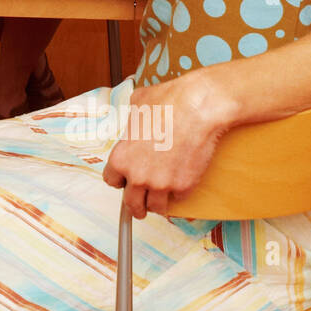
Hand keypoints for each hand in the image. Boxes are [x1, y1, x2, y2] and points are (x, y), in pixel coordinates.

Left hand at [101, 75, 233, 218]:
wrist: (198, 107)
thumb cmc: (167, 102)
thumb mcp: (136, 106)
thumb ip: (132, 122)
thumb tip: (134, 121)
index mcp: (121, 158)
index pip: (112, 181)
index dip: (120, 180)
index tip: (125, 181)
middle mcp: (137, 175)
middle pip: (131, 203)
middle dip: (135, 206)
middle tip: (140, 209)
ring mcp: (161, 184)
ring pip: (156, 207)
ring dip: (158, 204)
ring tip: (161, 201)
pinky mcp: (184, 187)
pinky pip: (179, 198)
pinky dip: (180, 193)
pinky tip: (182, 183)